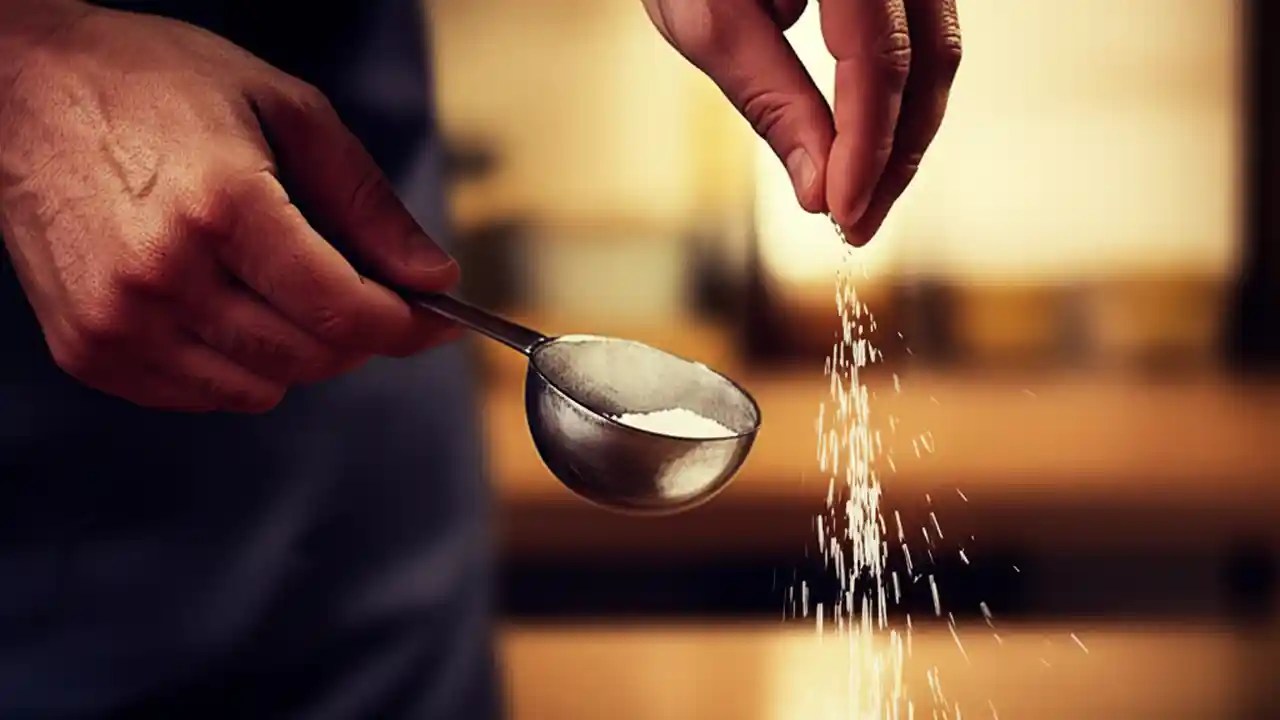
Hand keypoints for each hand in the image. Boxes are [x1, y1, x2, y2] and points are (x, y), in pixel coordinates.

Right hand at [0, 2, 458, 412]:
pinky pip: (202, 394)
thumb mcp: (285, 110)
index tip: (437, 319)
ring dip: (300, 351)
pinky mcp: (87, 349)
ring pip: (262, 387)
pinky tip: (230, 306)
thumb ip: (368, 202)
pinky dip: (239, 366)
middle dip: (360, 333)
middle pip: (311, 356)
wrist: (19, 89)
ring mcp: (118, 321)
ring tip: (283, 285)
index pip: (345, 311)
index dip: (408, 325)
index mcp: (224, 205)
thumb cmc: (154, 84)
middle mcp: (166, 274)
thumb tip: (432, 275)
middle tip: (365, 290)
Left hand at [642, 0, 960, 244]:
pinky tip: (863, 145)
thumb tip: (819, 190)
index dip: (867, 147)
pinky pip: (918, 31)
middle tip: (858, 224)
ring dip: (904, 131)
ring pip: (937, 48)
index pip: (879, 58)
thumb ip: (769, 98)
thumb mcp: (708, 18)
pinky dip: (894, 93)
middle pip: (932, 56)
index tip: (843, 215)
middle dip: (899, 153)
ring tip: (862, 198)